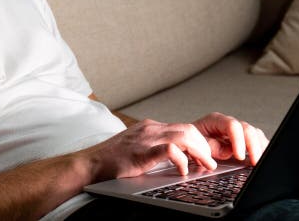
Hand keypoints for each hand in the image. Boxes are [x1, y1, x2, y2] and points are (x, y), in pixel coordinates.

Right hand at [82, 119, 217, 180]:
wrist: (89, 165)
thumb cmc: (111, 162)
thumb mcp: (137, 149)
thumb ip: (154, 150)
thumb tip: (176, 159)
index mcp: (150, 128)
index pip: (182, 128)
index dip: (199, 142)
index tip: (206, 157)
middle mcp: (150, 129)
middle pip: (188, 129)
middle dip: (204, 146)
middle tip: (210, 163)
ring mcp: (145, 139)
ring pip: (183, 135)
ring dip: (199, 152)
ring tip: (204, 166)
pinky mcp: (141, 152)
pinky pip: (168, 149)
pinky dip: (181, 159)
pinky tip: (183, 171)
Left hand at [191, 113, 268, 165]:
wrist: (187, 140)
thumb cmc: (190, 140)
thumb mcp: (194, 142)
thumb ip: (210, 146)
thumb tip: (226, 152)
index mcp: (215, 120)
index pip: (232, 125)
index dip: (238, 140)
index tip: (239, 156)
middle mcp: (228, 124)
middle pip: (247, 129)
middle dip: (253, 146)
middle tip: (254, 162)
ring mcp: (236, 131)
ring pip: (254, 134)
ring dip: (259, 147)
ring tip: (260, 161)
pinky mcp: (241, 140)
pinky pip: (256, 141)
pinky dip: (260, 149)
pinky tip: (262, 158)